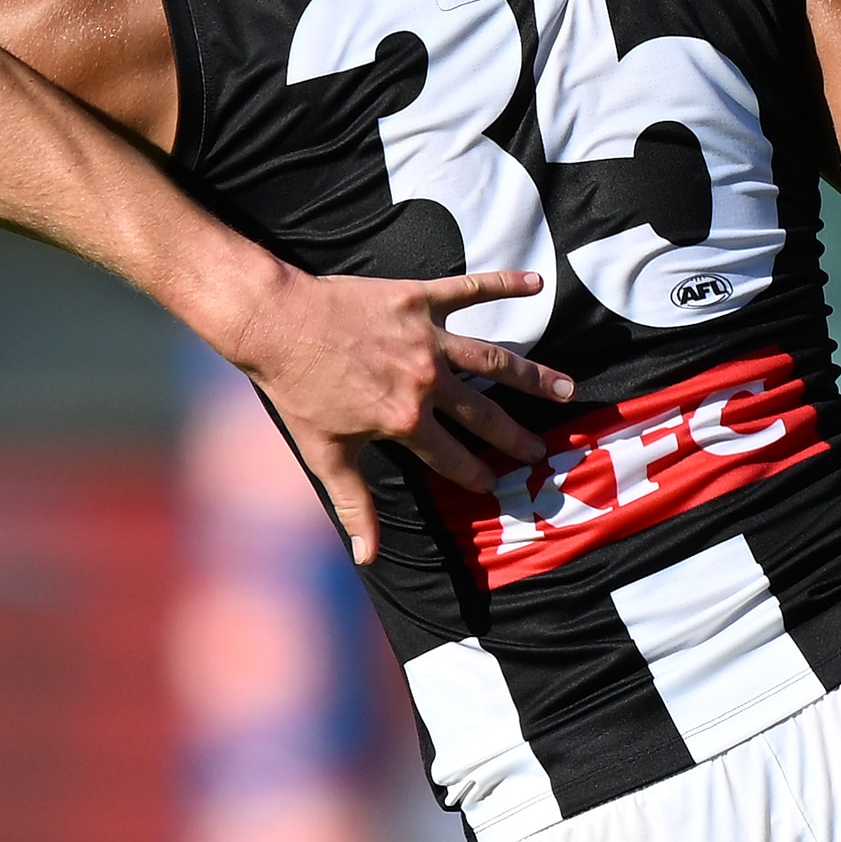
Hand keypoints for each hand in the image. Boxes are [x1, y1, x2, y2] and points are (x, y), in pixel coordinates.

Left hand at [228, 268, 570, 563]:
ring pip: (494, 359)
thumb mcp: (324, 453)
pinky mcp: (418, 298)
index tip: (496, 484)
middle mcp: (425, 381)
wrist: (274, 322)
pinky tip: (537, 283)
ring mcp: (426, 338)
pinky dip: (505, 284)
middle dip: (515, 436)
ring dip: (533, 376)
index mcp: (405, 421)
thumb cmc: (295, 389)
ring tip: (567, 388)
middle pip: (484, 414)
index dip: (476, 475)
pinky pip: (470, 290)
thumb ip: (354, 505)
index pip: (453, 458)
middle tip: (541, 449)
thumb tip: (366, 558)